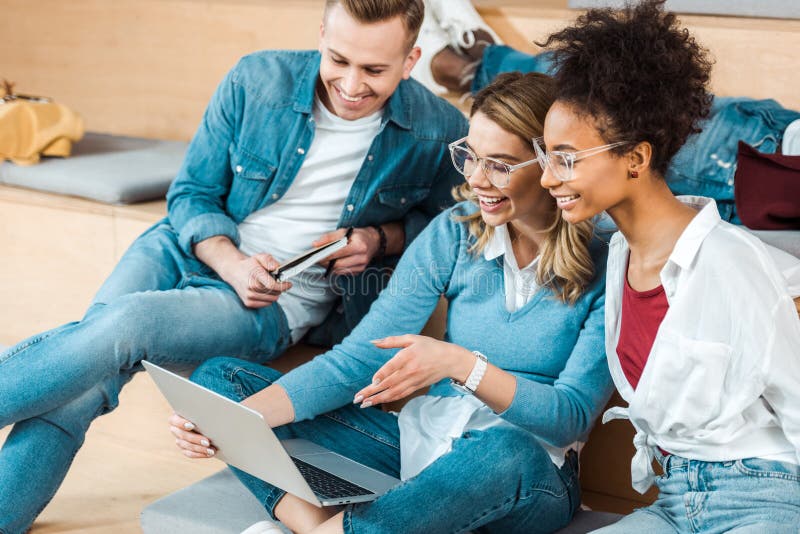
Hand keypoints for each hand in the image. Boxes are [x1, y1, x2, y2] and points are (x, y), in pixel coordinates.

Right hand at [168, 413, 216, 458]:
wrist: (209, 421)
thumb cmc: (206, 412)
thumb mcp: (204, 409)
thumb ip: (204, 410)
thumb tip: (213, 409)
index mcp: (178, 416)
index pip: (175, 420)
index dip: (182, 423)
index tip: (192, 426)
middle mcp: (176, 428)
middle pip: (182, 435)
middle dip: (196, 439)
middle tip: (207, 442)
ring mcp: (179, 439)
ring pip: (186, 446)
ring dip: (199, 449)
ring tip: (211, 450)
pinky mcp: (184, 448)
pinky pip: (189, 453)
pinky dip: (199, 454)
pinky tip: (209, 454)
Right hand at [219, 253, 291, 308]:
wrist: (234, 272)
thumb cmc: (249, 265)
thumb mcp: (259, 257)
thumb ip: (269, 261)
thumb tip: (278, 267)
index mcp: (254, 276)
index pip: (272, 285)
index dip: (283, 286)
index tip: (289, 284)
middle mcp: (251, 288)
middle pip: (274, 293)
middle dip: (280, 288)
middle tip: (277, 282)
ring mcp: (249, 297)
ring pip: (272, 300)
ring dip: (274, 293)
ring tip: (269, 285)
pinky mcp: (248, 303)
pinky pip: (266, 304)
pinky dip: (269, 299)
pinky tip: (265, 291)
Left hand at [313, 227, 379, 275]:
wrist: (374, 242)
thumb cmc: (358, 235)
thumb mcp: (344, 231)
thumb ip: (329, 237)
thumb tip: (316, 244)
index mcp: (359, 246)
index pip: (338, 253)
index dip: (325, 254)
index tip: (315, 254)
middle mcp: (362, 258)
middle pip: (337, 264)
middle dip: (325, 262)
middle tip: (316, 259)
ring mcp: (361, 266)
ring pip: (339, 270)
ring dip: (329, 266)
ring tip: (323, 260)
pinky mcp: (359, 271)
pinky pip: (343, 272)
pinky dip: (336, 268)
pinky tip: (332, 263)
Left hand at [353, 335, 474, 406]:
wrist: (449, 360)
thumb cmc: (429, 346)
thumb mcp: (411, 338)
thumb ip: (390, 341)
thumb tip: (372, 342)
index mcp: (408, 356)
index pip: (393, 367)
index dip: (383, 374)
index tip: (372, 382)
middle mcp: (410, 370)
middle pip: (389, 383)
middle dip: (372, 392)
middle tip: (357, 398)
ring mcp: (413, 380)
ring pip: (393, 392)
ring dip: (377, 399)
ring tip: (364, 404)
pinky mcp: (416, 387)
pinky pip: (400, 394)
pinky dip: (388, 399)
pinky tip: (378, 402)